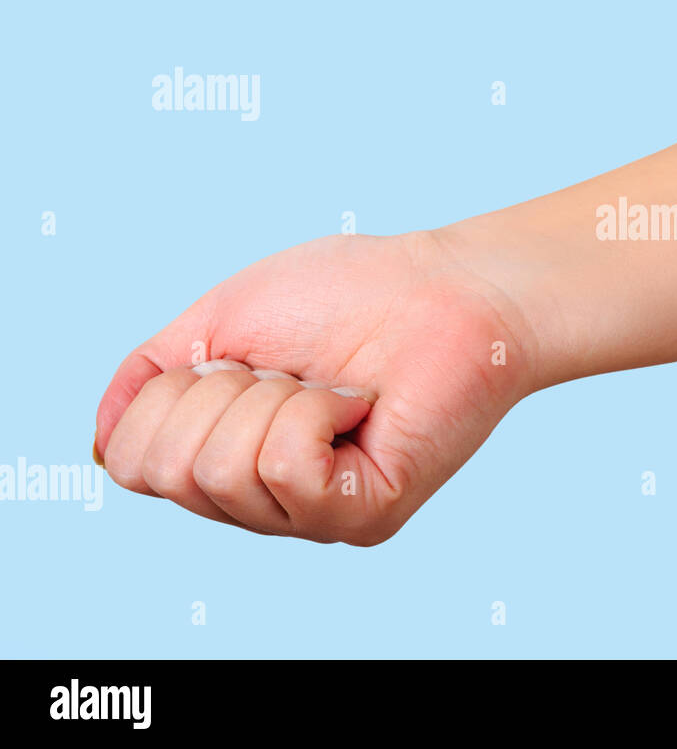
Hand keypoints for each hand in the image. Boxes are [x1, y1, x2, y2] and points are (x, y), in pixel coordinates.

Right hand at [93, 231, 537, 544]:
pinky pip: (285, 466)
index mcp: (225, 458)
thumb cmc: (351, 294)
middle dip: (223, 391)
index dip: (169, 393)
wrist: (449, 285)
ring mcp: (312, 517)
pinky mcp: (363, 516)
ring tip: (334, 387)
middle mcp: (262, 501)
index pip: (131, 464)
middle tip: (293, 372)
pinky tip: (360, 405)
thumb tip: (101, 446)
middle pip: (170, 472)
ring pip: (222, 470)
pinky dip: (314, 411)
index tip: (239, 358)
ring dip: (274, 397)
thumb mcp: (223, 319)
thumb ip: (151, 377)